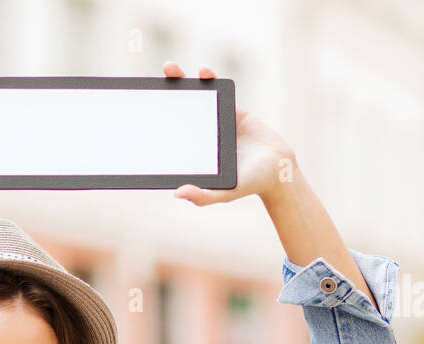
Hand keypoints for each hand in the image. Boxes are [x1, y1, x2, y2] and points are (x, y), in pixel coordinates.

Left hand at [163, 61, 296, 206]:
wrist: (280, 168)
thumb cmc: (250, 184)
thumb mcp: (225, 194)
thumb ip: (203, 196)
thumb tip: (176, 194)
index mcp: (194, 152)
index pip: (171, 136)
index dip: (157, 124)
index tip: (144, 113)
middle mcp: (201, 134)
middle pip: (178, 110)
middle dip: (164, 95)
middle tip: (154, 83)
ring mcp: (215, 120)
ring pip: (195, 97)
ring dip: (182, 81)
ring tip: (170, 68)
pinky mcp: (232, 110)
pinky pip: (217, 90)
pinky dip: (209, 79)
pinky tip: (203, 72)